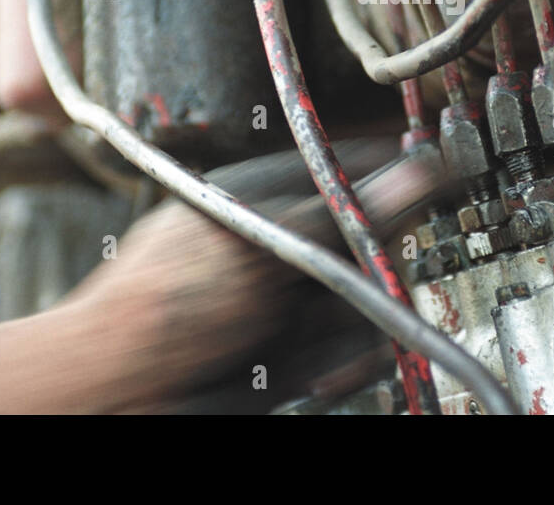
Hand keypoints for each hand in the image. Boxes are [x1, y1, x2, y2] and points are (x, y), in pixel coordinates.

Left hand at [67, 140, 448, 404]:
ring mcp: (279, 298)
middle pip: (361, 243)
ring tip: (326, 359)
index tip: (438, 172)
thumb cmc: (160, 303)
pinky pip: (340, 349)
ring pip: (356, 301)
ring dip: (353, 334)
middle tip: (379, 286)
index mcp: (258, 196)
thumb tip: (412, 169)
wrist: (116, 386)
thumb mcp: (262, 244)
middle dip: (371, 273)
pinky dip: (339, 366)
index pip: (342, 167)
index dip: (392, 171)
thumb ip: (342, 209)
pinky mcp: (283, 347)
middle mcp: (274, 243)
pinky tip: (317, 378)